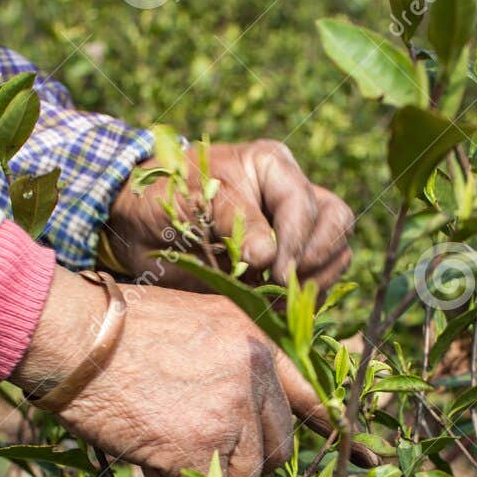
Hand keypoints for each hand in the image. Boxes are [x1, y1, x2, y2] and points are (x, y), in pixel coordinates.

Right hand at [10, 267, 330, 476]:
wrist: (74, 338)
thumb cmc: (120, 333)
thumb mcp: (197, 326)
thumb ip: (234, 363)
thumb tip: (250, 413)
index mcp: (257, 342)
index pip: (312, 393)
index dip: (341, 429)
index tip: (371, 457)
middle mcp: (255, 375)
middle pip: (277, 449)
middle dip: (244, 460)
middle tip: (197, 447)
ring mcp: (231, 412)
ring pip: (244, 476)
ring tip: (164, 448)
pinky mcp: (201, 447)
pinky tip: (150, 464)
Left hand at [103, 140, 354, 291]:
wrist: (140, 225)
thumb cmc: (162, 197)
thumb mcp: (190, 199)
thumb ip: (233, 220)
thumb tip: (270, 256)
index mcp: (272, 167)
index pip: (305, 202)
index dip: (297, 240)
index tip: (276, 272)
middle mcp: (290, 196)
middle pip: (336, 223)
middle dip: (316, 259)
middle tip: (283, 288)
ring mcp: (293, 231)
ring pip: (337, 252)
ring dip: (316, 283)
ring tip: (279, 301)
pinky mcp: (287, 264)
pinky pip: (319, 282)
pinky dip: (305, 301)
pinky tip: (277, 309)